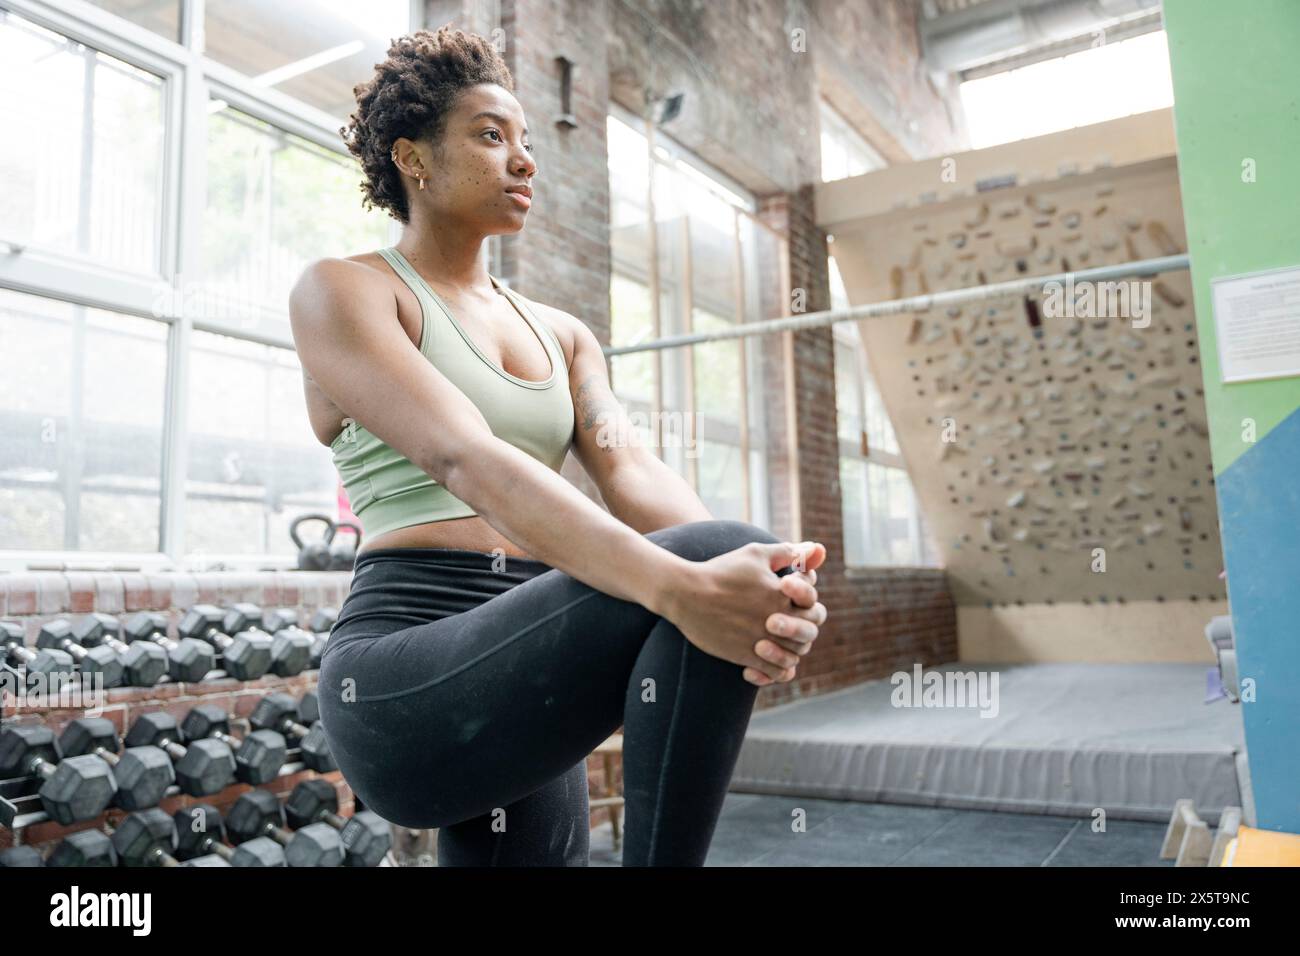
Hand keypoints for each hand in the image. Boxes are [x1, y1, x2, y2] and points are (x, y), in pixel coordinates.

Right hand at [662, 540, 816, 682]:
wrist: (687, 593)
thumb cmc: (721, 571)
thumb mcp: (755, 553)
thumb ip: (788, 552)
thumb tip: (815, 549)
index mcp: (783, 595)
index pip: (814, 607)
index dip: (807, 605)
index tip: (787, 602)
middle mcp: (779, 620)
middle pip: (808, 634)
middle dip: (801, 630)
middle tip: (782, 626)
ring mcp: (764, 640)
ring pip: (794, 656)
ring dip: (790, 651)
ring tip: (775, 644)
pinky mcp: (747, 656)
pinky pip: (775, 673)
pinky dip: (775, 671)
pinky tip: (763, 660)